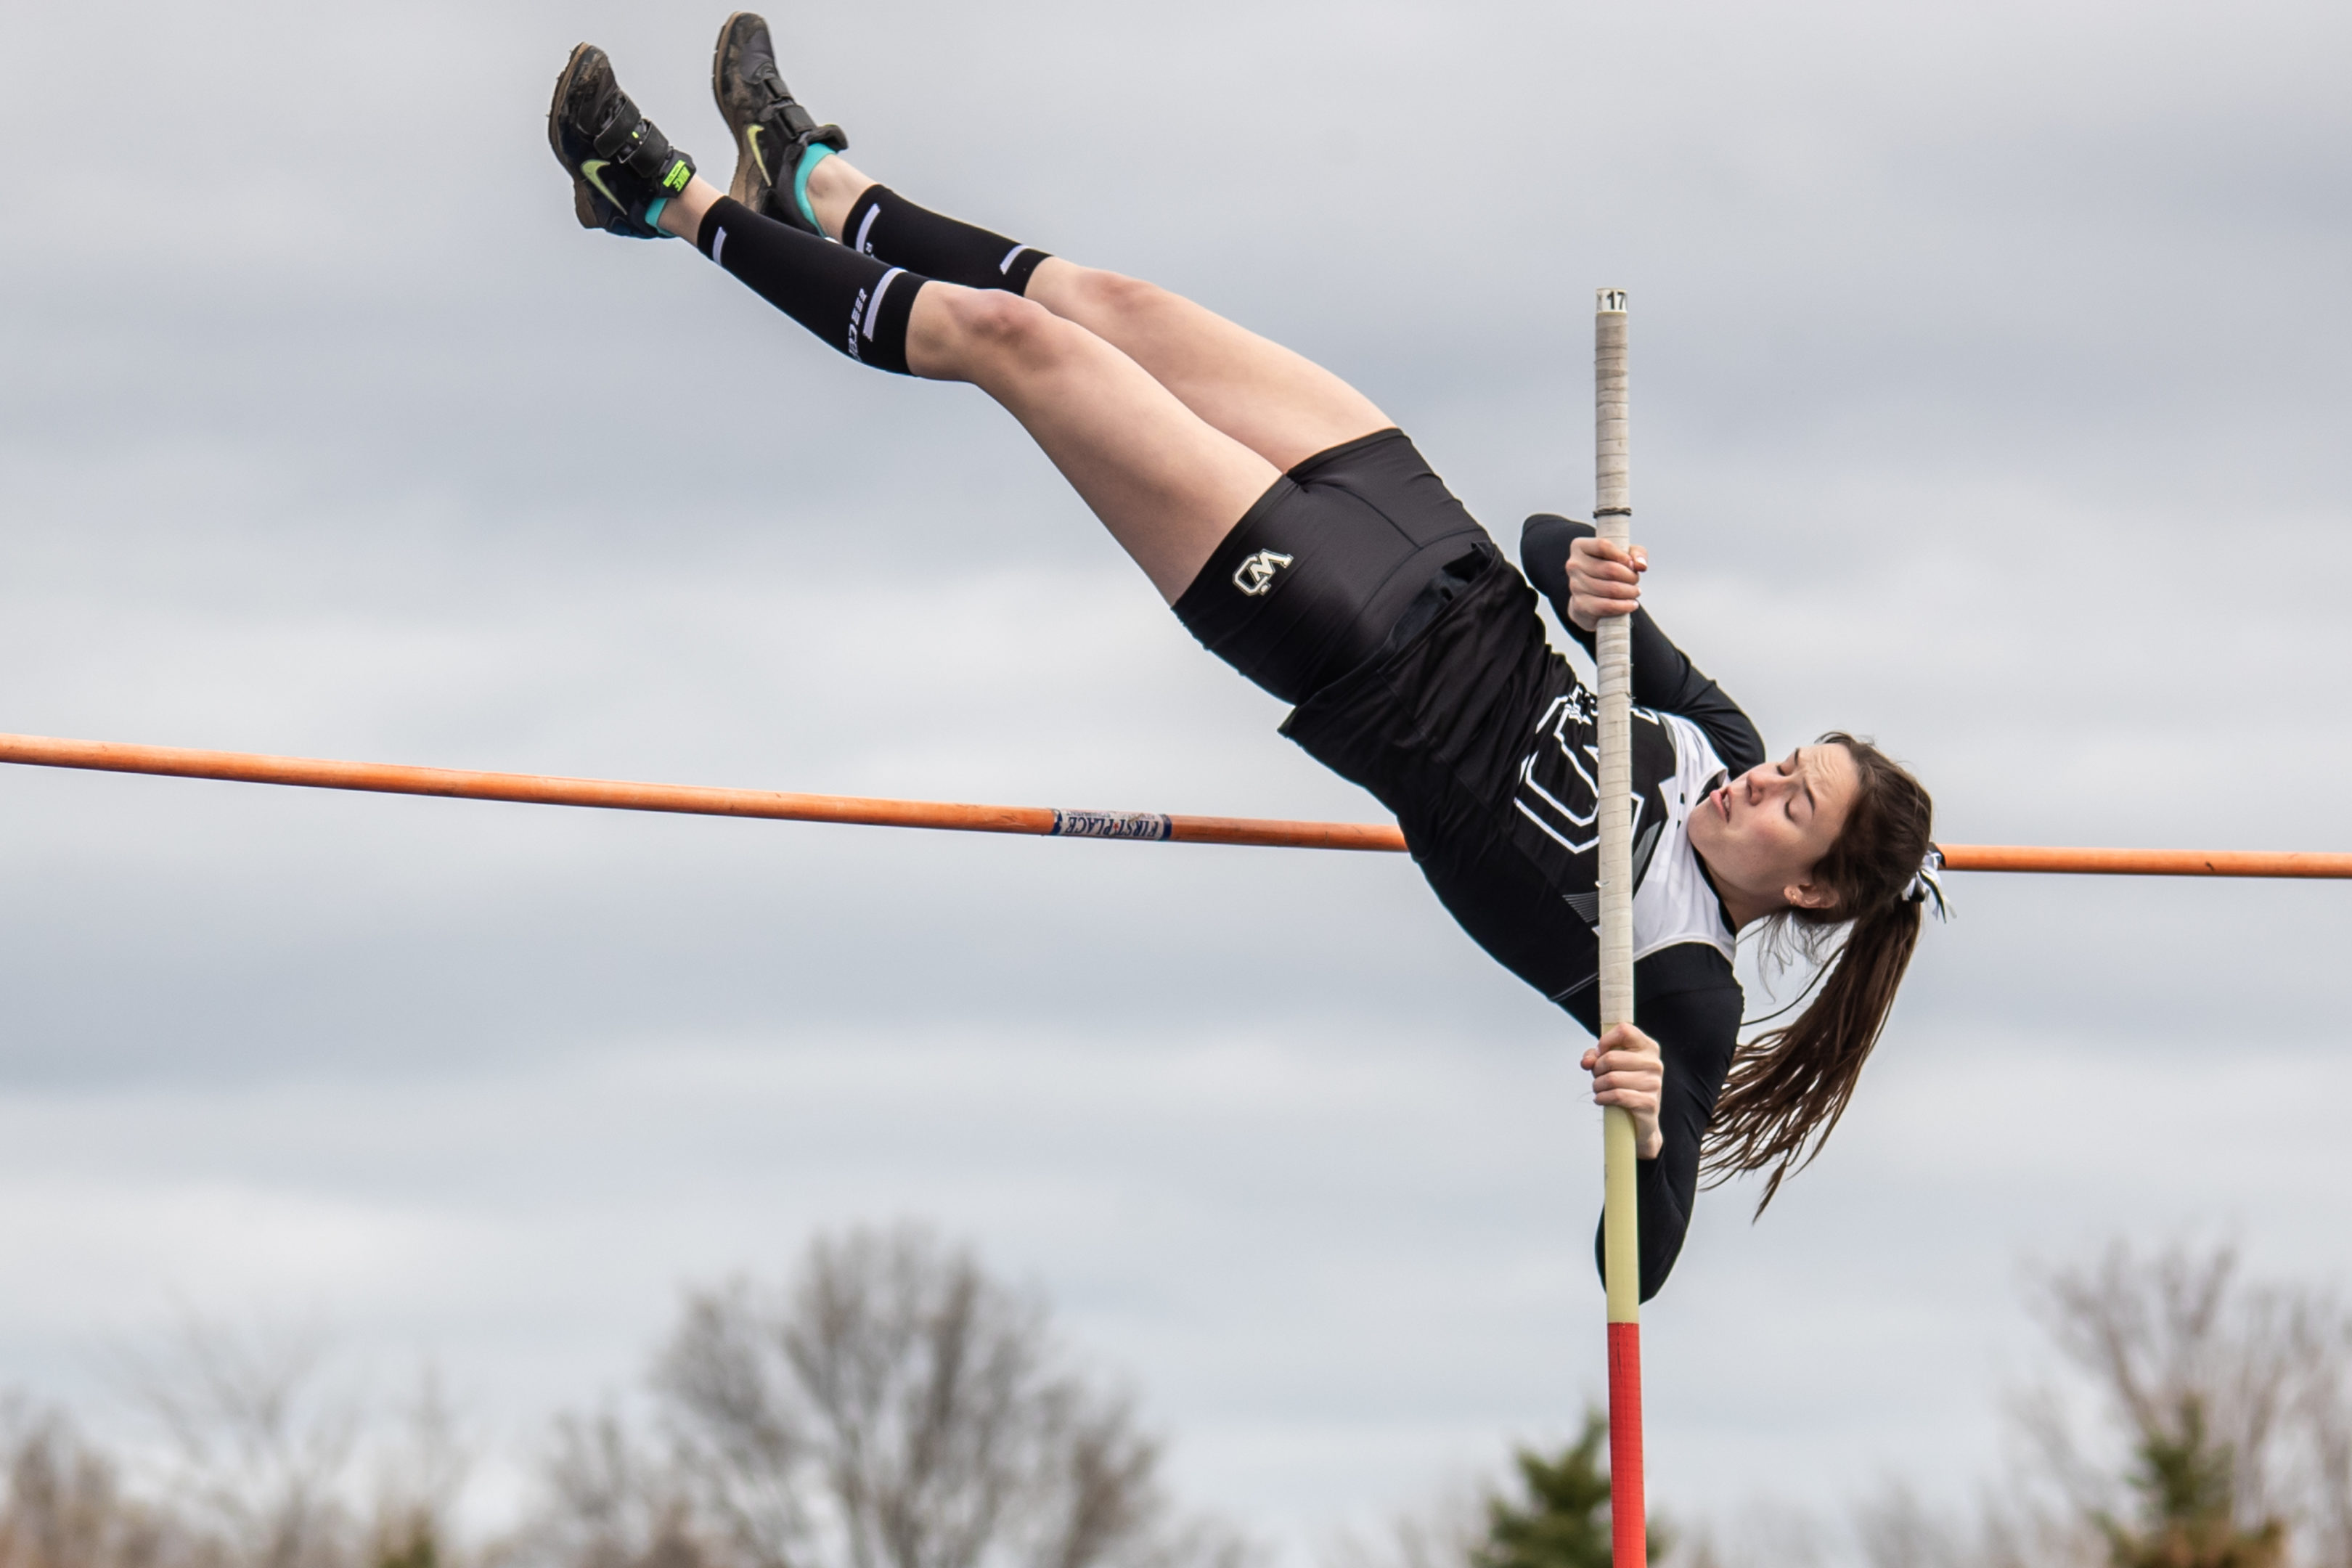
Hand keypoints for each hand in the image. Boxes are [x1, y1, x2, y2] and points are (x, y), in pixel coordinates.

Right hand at [1566, 536, 1645, 632]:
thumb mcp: (1623, 555)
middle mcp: (1574, 564)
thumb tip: (1641, 565)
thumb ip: (1636, 554)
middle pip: (1609, 569)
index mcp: (1580, 546)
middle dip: (1630, 576)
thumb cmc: (1607, 570)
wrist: (1589, 597)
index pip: (1603, 546)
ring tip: (1635, 592)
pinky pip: (1606, 606)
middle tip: (1635, 580)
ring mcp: (1574, 585)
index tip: (1631, 564)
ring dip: (1629, 592)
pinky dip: (1623, 606)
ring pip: (1610, 589)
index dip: (1622, 555)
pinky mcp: (1579, 604)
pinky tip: (1631, 604)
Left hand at [1581, 1023, 1663, 1159]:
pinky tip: (1601, 1099)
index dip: (1605, 1041)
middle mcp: (1654, 1063)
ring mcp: (1654, 1083)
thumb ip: (1595, 1056)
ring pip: (1611, 1078)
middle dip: (1596, 1069)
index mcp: (1648, 1047)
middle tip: (1597, 1077)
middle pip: (1611, 1057)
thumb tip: (1587, 1061)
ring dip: (1597, 1086)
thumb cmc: (1626, 1087)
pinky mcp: (1649, 1103)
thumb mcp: (1610, 1066)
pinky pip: (1617, 1096)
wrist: (1641, 1121)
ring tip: (1599, 1090)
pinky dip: (1602, 1098)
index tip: (1600, 1053)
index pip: (1624, 1030)